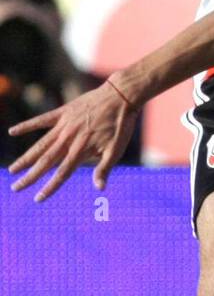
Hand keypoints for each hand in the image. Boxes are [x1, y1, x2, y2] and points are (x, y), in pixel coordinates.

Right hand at [7, 80, 137, 200]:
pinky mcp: (62, 112)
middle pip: (45, 162)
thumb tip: (99, 188)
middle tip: (15, 188)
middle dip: (30, 177)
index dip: (49, 187)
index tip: (38, 199)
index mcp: (81, 150)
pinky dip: (26, 125)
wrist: (120, 96)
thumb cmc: (121, 126)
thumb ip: (104, 169)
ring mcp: (64, 125)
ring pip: (40, 145)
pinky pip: (41, 120)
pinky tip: (12, 131)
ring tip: (12, 169)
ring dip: (26, 158)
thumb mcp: (116, 150)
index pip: (62, 174)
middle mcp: (69, 139)